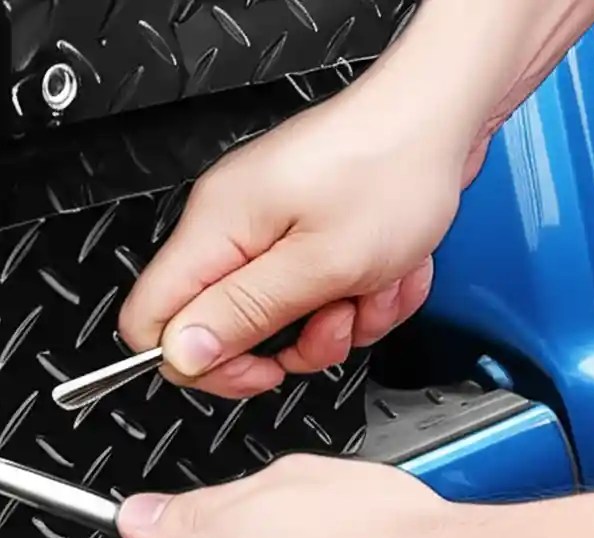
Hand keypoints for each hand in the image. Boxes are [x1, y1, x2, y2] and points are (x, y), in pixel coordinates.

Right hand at [117, 80, 472, 398]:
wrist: (442, 114)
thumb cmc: (391, 168)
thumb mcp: (320, 265)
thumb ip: (243, 315)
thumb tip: (179, 355)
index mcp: (213, 229)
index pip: (150, 320)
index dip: (198, 361)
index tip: (257, 367)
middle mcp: (229, 224)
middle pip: (225, 326)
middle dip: (292, 340)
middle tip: (332, 320)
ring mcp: (268, 225)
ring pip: (282, 317)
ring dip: (341, 317)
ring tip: (374, 282)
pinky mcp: (304, 226)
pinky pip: (318, 291)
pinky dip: (361, 292)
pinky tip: (389, 267)